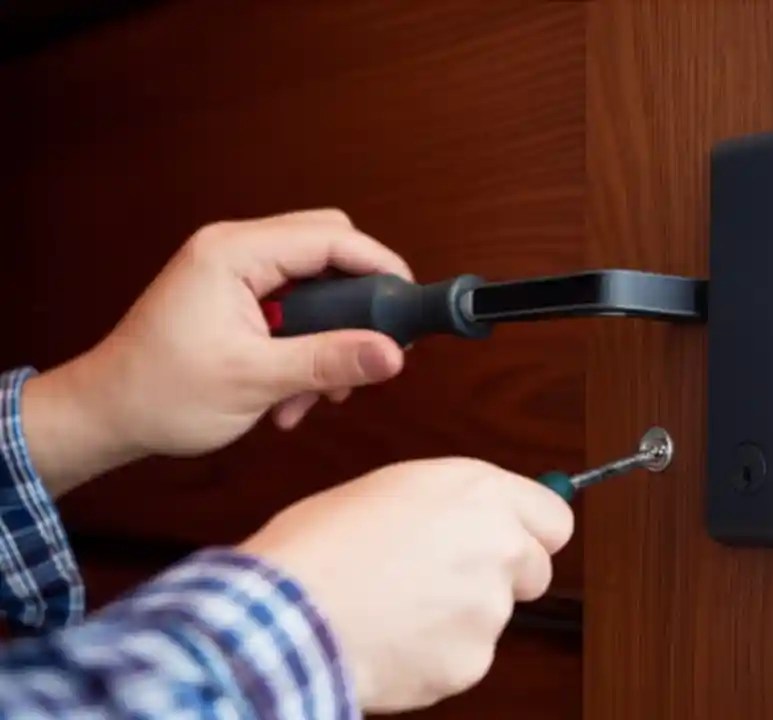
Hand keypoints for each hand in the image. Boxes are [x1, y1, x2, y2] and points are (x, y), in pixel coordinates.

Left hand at [22, 209, 411, 495]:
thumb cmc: (160, 394)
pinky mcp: (235, 296)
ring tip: (319, 393)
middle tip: (375, 348)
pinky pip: (294, 308)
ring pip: (316, 284)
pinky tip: (292, 396)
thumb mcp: (255, 381)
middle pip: (329, 251)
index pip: (330, 239)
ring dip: (330, 339)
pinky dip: (306, 349)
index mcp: (233, 254)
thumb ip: (329, 361)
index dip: (380, 266)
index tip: (412, 304)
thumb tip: (393, 355)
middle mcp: (234, 250)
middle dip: (357, 306)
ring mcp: (233, 271)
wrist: (104, 416)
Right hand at [239, 458, 573, 712]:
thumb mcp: (389, 492)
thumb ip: (449, 507)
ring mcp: (490, 608)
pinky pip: (464, 660)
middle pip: (536, 572)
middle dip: (502, 580)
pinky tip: (390, 642)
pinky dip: (434, 658)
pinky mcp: (472, 661)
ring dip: (458, 620)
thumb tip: (471, 521)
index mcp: (479, 492)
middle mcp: (499, 544)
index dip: (531, 535)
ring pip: (492, 618)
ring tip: (393, 611)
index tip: (513, 544)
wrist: (289, 613)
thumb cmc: (319, 546)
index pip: (554, 520)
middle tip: (443, 583)